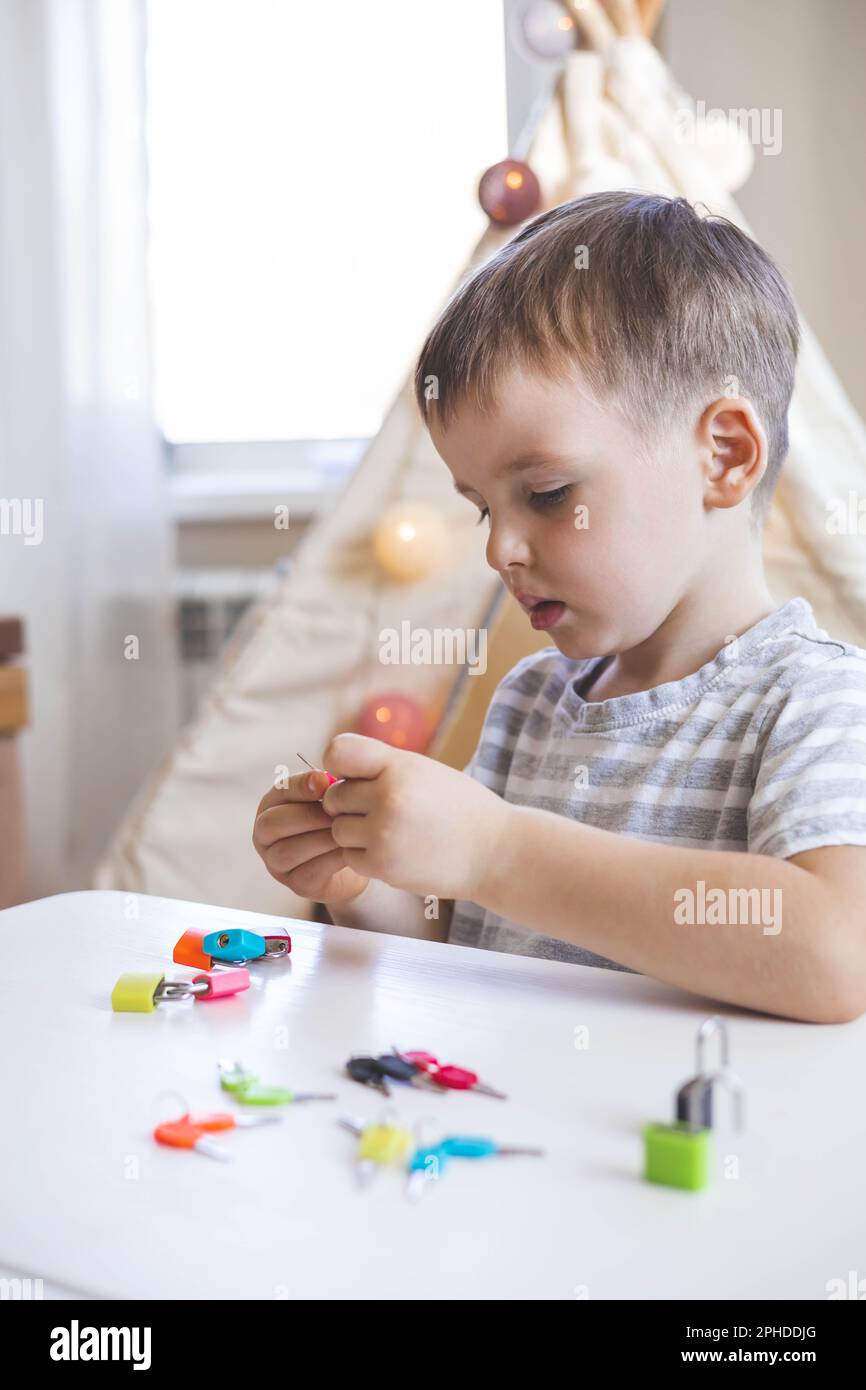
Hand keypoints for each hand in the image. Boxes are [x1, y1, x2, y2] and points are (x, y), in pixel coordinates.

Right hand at [252, 770, 369, 904]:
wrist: (354, 857)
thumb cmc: (337, 819)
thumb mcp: (331, 798)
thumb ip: (327, 786)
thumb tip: (329, 778)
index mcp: (271, 805)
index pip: (278, 793)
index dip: (300, 786)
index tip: (326, 782)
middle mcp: (266, 835)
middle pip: (272, 824)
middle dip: (307, 815)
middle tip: (337, 812)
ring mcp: (277, 862)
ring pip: (287, 851)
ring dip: (320, 838)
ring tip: (345, 830)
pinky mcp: (296, 884)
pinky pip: (308, 872)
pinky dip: (330, 859)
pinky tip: (349, 849)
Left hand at [320, 732, 507, 901]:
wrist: (496, 852)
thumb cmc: (459, 808)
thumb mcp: (424, 771)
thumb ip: (380, 766)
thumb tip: (329, 774)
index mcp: (400, 765)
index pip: (338, 752)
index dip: (339, 766)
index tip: (353, 777)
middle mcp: (388, 796)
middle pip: (334, 797)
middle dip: (349, 805)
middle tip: (382, 811)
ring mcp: (384, 833)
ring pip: (337, 830)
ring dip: (355, 834)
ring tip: (391, 832)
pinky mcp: (383, 865)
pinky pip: (349, 857)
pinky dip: (365, 856)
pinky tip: (394, 851)